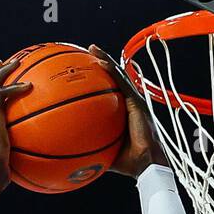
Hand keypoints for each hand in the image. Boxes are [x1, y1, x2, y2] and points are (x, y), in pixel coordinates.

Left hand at [88, 44, 167, 176]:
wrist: (145, 164)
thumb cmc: (128, 162)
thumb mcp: (103, 153)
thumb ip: (89, 149)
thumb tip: (68, 153)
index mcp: (123, 112)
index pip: (110, 91)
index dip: (100, 79)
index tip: (85, 70)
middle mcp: (129, 103)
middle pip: (114, 78)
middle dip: (101, 63)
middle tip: (87, 52)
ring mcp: (134, 102)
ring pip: (118, 76)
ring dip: (105, 60)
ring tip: (92, 49)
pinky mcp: (136, 103)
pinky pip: (122, 83)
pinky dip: (111, 72)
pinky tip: (100, 62)